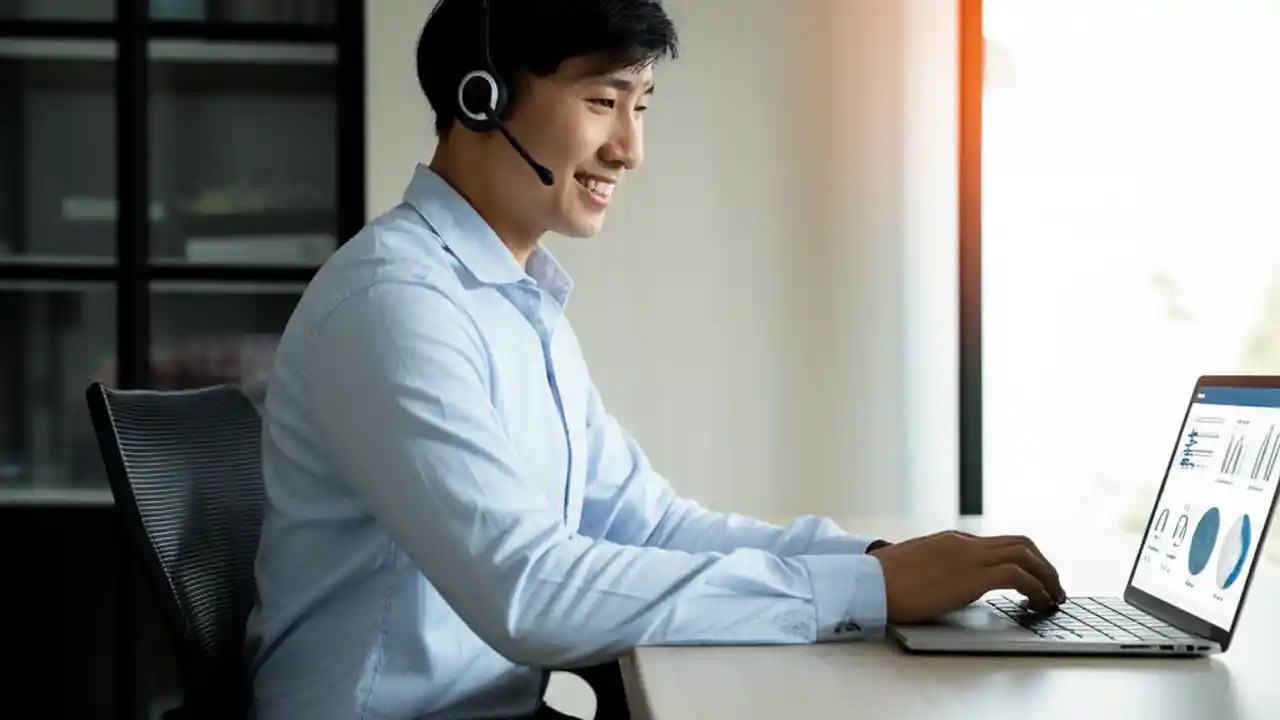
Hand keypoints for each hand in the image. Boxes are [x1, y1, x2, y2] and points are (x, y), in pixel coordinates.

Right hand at [868, 531, 1065, 623]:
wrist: (868, 583)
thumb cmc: (882, 581)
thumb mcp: (915, 567)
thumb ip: (936, 569)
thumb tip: (944, 584)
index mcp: (951, 540)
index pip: (999, 543)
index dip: (1024, 560)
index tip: (1032, 580)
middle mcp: (965, 543)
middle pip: (1021, 543)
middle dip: (1044, 564)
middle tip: (1053, 587)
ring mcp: (969, 557)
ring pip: (1026, 555)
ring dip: (1048, 576)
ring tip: (1054, 597)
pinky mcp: (972, 577)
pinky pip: (1018, 576)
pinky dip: (1037, 588)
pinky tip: (1039, 603)